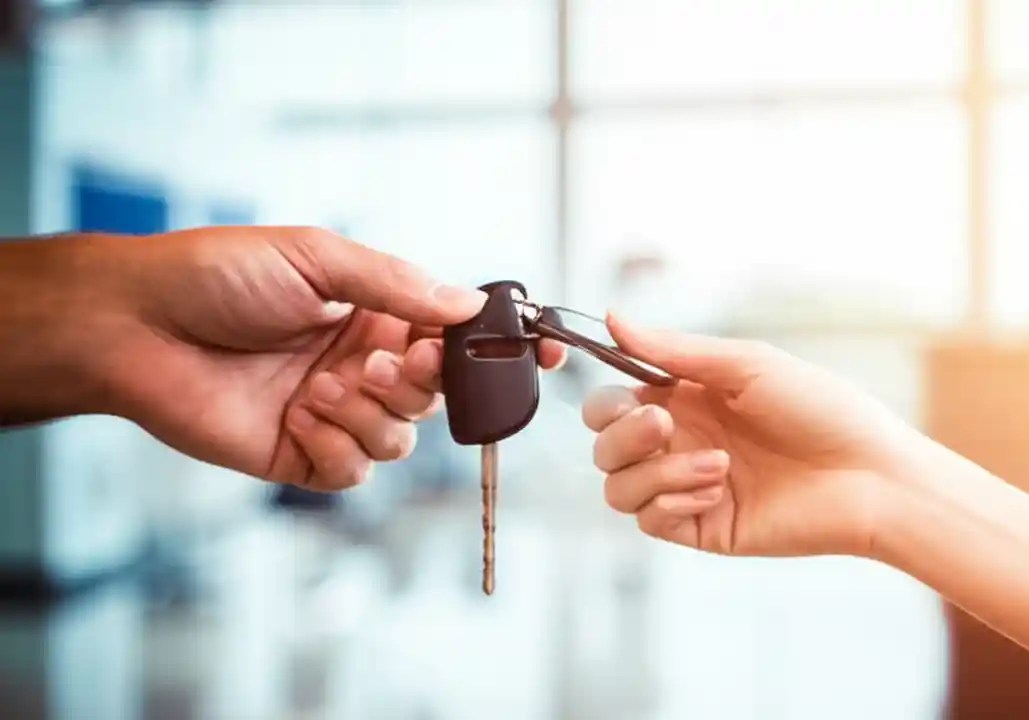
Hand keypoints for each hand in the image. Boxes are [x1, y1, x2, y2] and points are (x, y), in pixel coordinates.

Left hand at [96, 227, 562, 488]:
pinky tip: (300, 417)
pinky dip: (339, 448)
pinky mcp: (302, 455)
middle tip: (379, 362)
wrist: (133, 326)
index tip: (541, 352)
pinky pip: (355, 472)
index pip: (455, 337)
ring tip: (318, 386)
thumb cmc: (217, 276)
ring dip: (372, 415)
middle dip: (421, 383)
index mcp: (374, 315)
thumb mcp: (317, 258)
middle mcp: (363, 365)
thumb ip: (398, 286)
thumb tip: (469, 306)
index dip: (498, 347)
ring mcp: (334, 413)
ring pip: (402, 439)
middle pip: (438, 395)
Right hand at [582, 316, 927, 556]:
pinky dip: (673, 500)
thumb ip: (674, 349)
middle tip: (665, 423)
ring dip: (656, 470)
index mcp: (687, 398)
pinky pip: (649, 519)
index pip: (612, 402)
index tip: (630, 394)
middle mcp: (681, 442)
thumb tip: (613, 318)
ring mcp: (688, 486)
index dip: (605, 400)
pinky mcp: (701, 527)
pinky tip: (719, 488)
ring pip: (617, 486)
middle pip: (604, 445)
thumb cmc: (823, 410)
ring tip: (718, 465)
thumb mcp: (747, 365)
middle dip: (622, 433)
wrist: (871, 476)